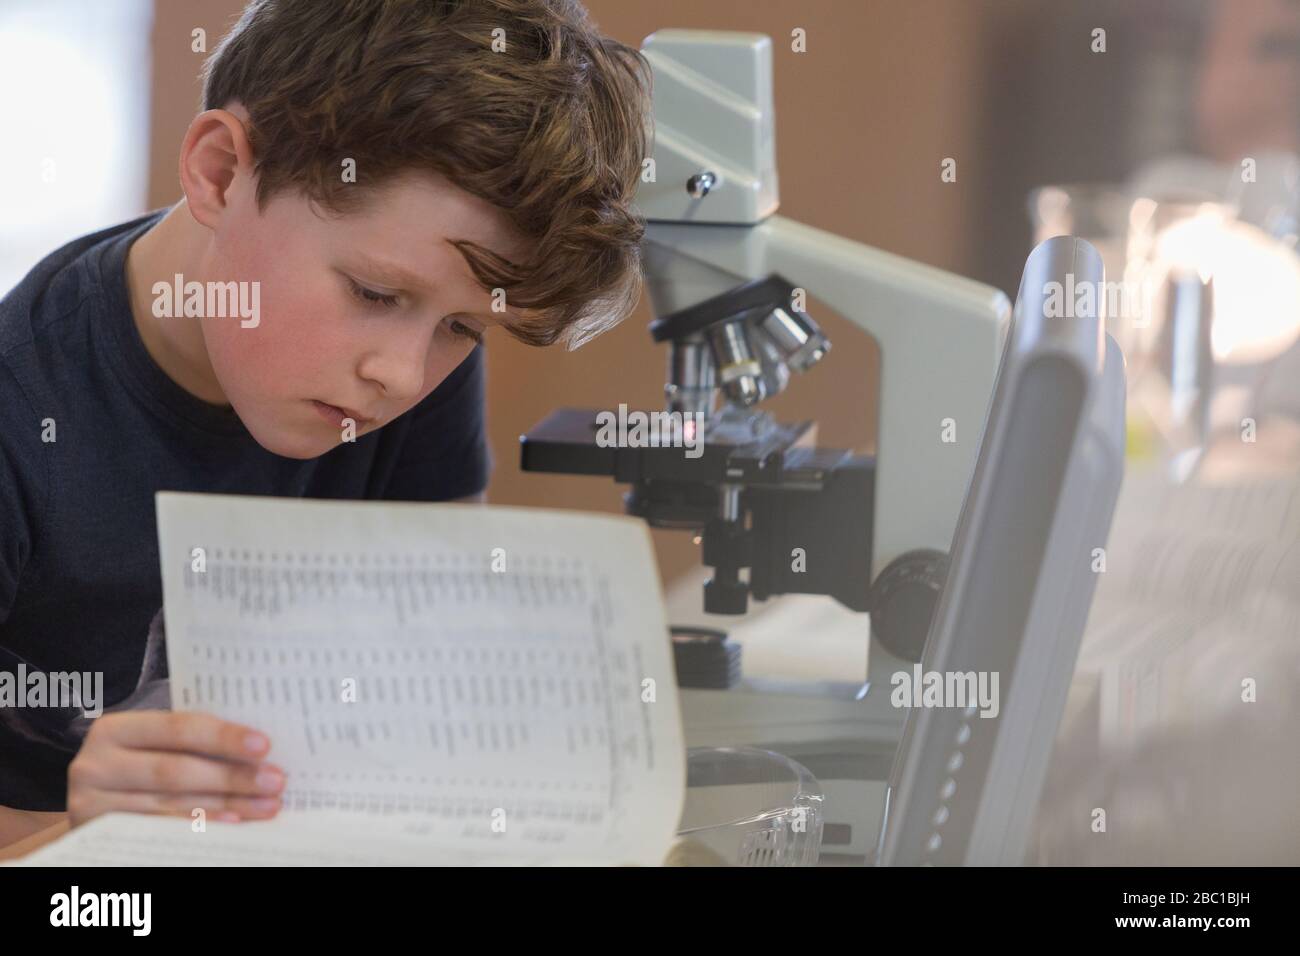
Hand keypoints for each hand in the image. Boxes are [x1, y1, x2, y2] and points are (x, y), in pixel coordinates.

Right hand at [66, 711, 284, 827]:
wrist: (89, 810)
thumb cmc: (139, 768)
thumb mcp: (154, 748)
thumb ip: (193, 742)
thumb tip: (259, 750)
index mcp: (116, 729)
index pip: (178, 728)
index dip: (223, 736)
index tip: (264, 745)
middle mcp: (96, 764)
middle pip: (176, 770)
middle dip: (232, 776)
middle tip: (275, 781)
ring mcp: (91, 804)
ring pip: (172, 804)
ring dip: (227, 805)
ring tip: (266, 805)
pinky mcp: (99, 835)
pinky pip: (159, 832)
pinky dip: (200, 827)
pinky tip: (231, 825)